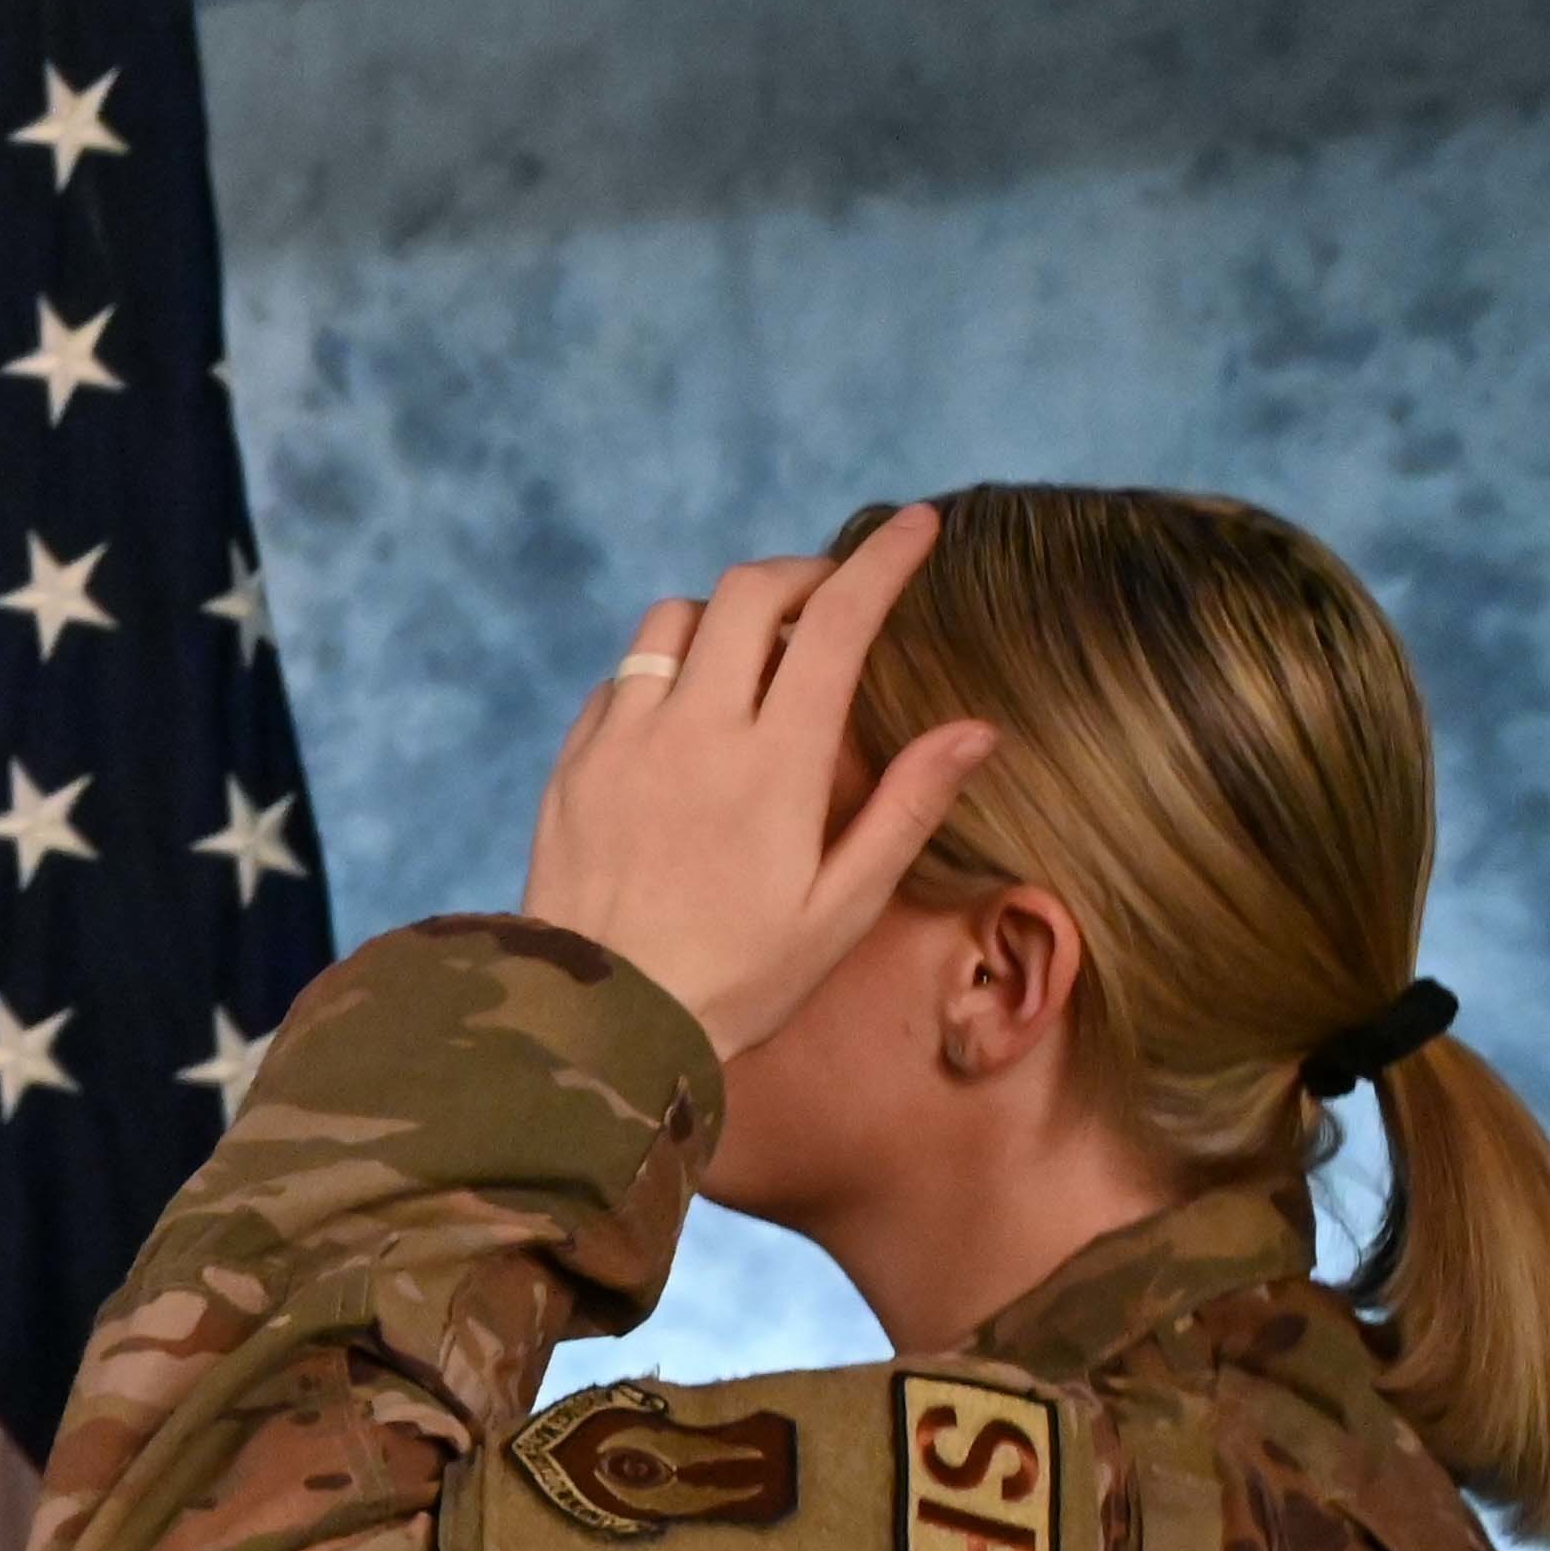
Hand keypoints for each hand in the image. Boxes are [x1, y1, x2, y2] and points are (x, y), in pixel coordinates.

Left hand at [515, 504, 1000, 1059]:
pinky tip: (682, 710)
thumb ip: (907, 808)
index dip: (882, 561)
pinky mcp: (572, 763)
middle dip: (802, 573)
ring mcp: (622, 739)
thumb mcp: (842, 909)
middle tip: (832, 597)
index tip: (914, 527)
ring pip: (673, 620)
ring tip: (754, 653)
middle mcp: (694, 729)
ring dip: (723, 616)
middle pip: (749, 592)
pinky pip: (618, 678)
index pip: (837, 622)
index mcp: (775, 761)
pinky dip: (660, 668)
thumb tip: (977, 729)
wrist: (599, 1023)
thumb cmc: (739, 978)